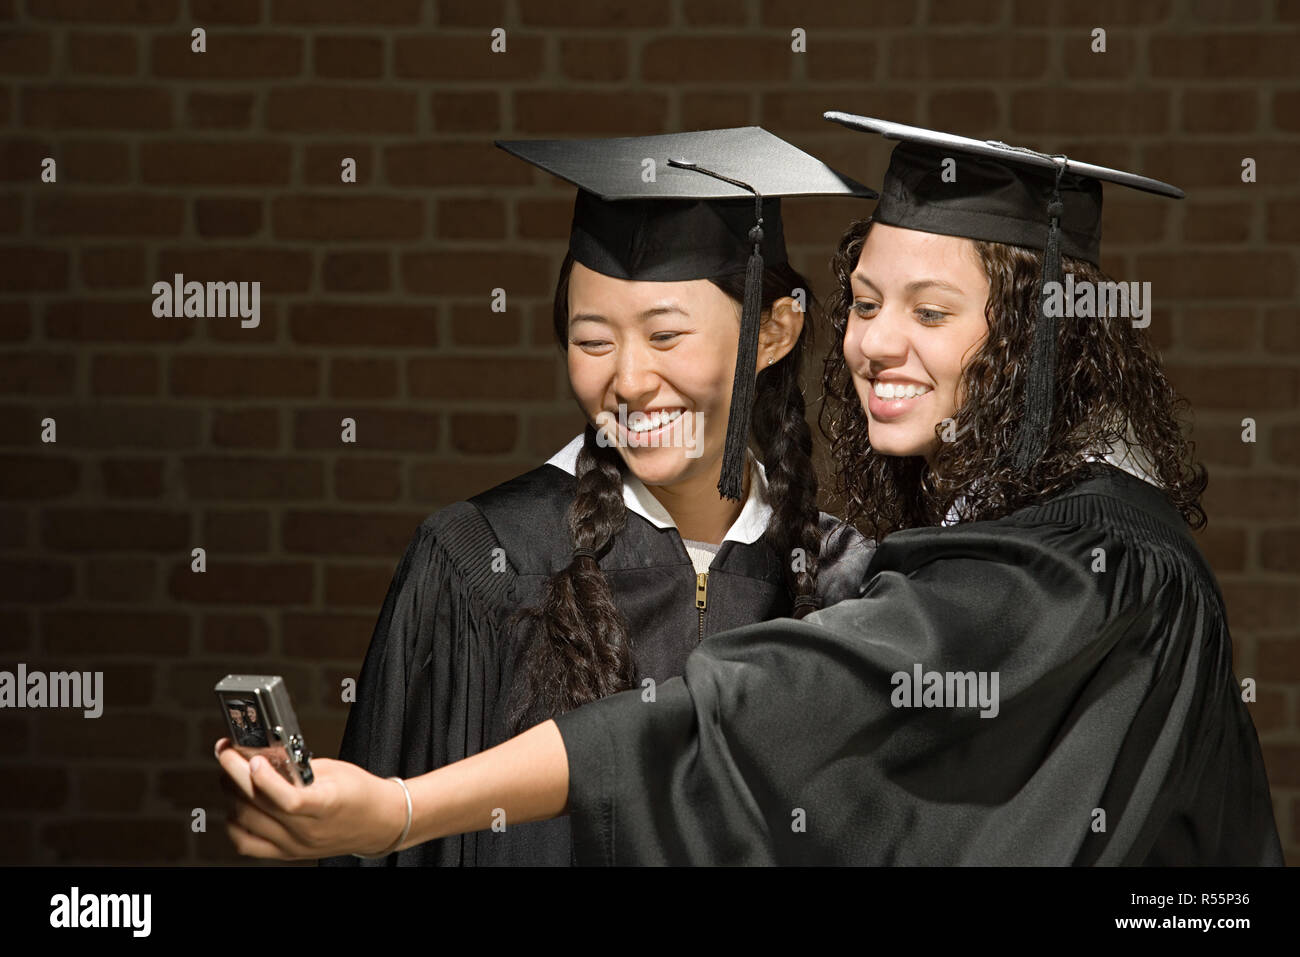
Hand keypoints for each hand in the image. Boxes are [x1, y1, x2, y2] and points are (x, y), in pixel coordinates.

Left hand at [214, 738, 407, 859]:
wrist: (378, 823)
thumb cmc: (360, 793)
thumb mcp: (335, 770)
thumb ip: (299, 767)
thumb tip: (265, 756)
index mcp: (325, 806)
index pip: (287, 800)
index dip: (265, 780)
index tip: (253, 758)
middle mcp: (306, 831)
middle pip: (257, 807)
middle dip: (234, 775)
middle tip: (228, 753)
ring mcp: (293, 845)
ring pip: (245, 824)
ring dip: (231, 796)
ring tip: (232, 775)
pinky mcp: (287, 853)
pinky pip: (246, 844)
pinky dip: (234, 824)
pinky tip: (237, 805)